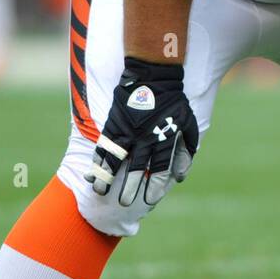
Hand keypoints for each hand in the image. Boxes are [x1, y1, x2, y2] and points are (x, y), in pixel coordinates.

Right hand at [85, 58, 198, 212]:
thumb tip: (181, 175)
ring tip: (99, 191)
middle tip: (124, 203)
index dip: (156, 184)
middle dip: (130, 186)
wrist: (153, 75)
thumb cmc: (173, 101)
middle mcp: (144, 137)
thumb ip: (185, 150)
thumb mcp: (187, 123)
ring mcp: (127, 130)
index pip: (160, 167)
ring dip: (106, 176)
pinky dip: (97, 158)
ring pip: (115, 157)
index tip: (150, 199)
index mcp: (164, 138)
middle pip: (136, 167)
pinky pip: (103, 144)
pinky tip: (92, 171)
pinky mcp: (113, 123)